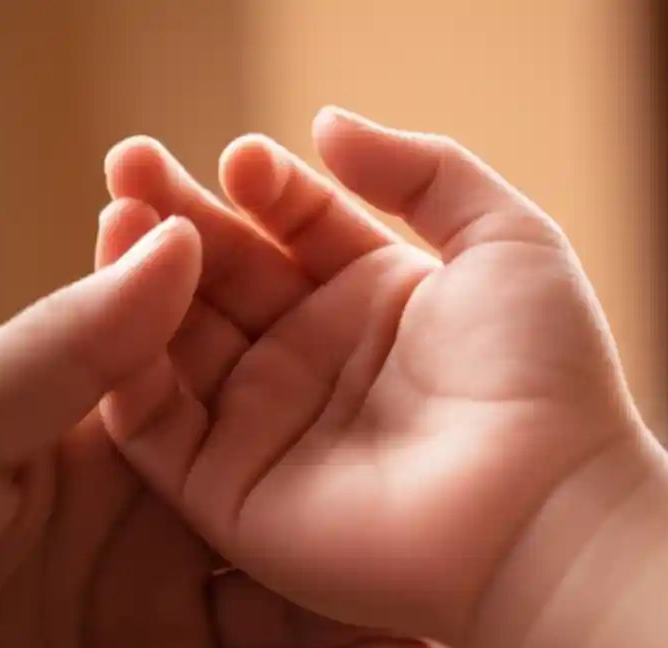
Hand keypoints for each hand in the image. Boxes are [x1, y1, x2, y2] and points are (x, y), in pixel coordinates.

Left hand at [0, 203, 433, 647]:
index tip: (373, 327)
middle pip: (277, 511)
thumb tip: (174, 237)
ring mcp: (154, 636)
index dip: (292, 360)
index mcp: (93, 458)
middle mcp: (139, 543)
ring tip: (433, 603)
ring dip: (364, 609)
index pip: (219, 398)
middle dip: (357, 497)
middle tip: (437, 476)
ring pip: (288, 616)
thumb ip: (67, 345)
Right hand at [99, 107, 645, 647]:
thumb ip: (424, 170)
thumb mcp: (504, 238)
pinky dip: (131, 357)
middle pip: (227, 275)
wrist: (546, 506)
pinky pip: (155, 422)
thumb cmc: (543, 373)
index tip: (244, 159)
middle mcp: (321, 361)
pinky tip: (130, 288)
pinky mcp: (234, 493)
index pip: (298, 226)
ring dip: (140, 272)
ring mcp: (273, 427)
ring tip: (122, 208)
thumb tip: (326, 121)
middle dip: (179, 215)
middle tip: (133, 160)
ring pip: (179, 339)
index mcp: (381, 302)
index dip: (267, 188)